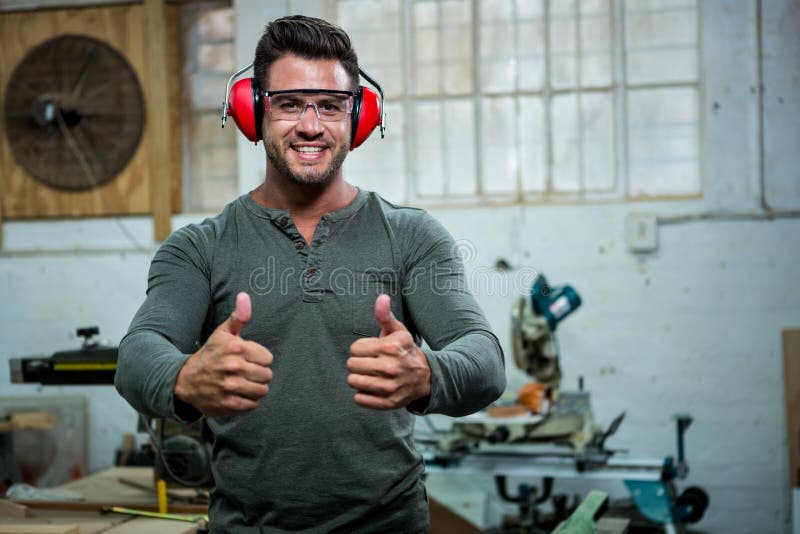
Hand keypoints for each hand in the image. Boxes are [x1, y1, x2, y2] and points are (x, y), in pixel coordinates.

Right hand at [174, 292, 272, 415]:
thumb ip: (239, 316)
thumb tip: (244, 295)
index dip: (259, 359)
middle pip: (267, 375)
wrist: (186, 380)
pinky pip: (253, 404)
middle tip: (245, 372)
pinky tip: (238, 394)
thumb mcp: (223, 333)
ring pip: (263, 390)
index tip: (248, 359)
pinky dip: (248, 401)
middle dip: (259, 374)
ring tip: (243, 383)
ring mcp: (230, 387)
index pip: (268, 358)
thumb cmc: (210, 354)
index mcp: (235, 348)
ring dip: (255, 388)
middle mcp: (233, 367)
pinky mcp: (228, 404)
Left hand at [347, 294, 430, 409]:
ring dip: (358, 379)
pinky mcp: (388, 403)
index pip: (354, 348)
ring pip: (353, 382)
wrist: (426, 377)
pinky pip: (359, 399)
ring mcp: (389, 387)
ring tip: (370, 375)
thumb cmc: (405, 351)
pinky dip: (362, 394)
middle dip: (357, 363)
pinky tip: (373, 388)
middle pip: (351, 365)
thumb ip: (385, 315)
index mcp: (390, 348)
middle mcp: (390, 368)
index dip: (360, 349)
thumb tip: (381, 298)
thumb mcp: (398, 331)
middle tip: (369, 363)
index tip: (370, 351)